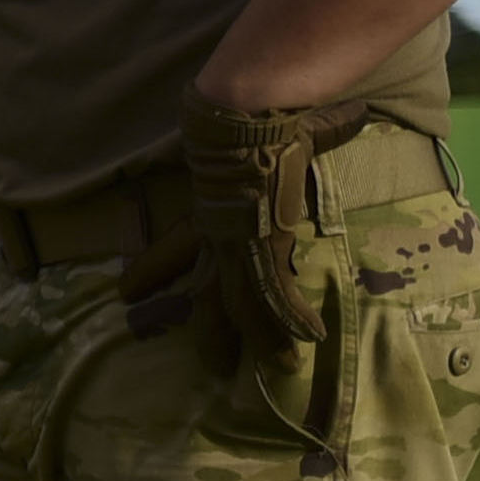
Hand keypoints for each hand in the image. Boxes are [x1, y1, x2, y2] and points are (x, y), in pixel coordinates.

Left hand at [177, 97, 338, 356]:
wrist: (242, 122)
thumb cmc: (254, 122)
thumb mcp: (275, 135)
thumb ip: (318, 129)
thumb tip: (354, 112)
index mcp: (210, 214)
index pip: (174, 248)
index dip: (153, 269)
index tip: (125, 291)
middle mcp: (220, 239)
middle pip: (205, 296)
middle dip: (209, 332)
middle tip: (213, 367)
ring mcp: (239, 250)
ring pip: (244, 308)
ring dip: (261, 340)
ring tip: (278, 368)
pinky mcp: (264, 254)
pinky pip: (278, 300)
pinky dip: (293, 321)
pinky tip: (310, 341)